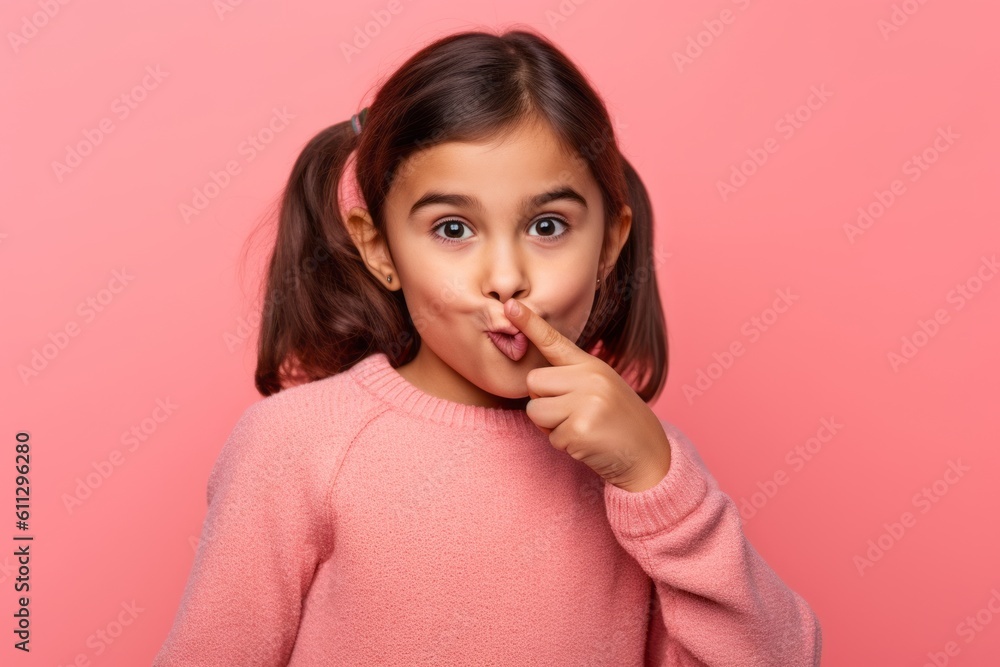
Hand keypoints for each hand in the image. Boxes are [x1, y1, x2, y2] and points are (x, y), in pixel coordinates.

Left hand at [504, 297, 670, 491]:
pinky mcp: (581, 429)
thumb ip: (572, 377)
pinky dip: (564, 445)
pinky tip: (588, 443)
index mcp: (591, 365)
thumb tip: (535, 379)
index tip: (510, 305)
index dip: (530, 323)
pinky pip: (550, 436)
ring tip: (580, 428)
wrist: (649, 454)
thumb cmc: (617, 422)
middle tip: (573, 415)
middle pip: (534, 382)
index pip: (554, 341)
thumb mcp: (600, 388)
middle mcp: (590, 378)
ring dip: (550, 426)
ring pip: (535, 410)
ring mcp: (587, 402)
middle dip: (544, 402)